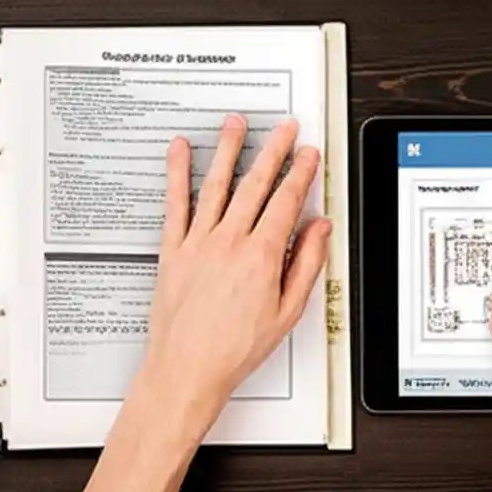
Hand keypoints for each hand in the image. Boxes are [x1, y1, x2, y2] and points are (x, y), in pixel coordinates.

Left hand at [130, 114, 331, 443]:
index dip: (300, 173)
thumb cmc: (233, 349)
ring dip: (228, 149)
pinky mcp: (173, 249)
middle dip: (273, 151)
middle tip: (283, 128)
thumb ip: (305, 266)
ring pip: (216, 184)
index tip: (307, 155)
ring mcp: (198, 243)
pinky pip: (175, 203)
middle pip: (256, 184)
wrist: (187, 368)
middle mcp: (229, 243)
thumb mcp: (286, 313)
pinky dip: (177, 173)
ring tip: (235, 124)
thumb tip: (318, 232)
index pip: (287, 202)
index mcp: (260, 257)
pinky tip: (180, 151)